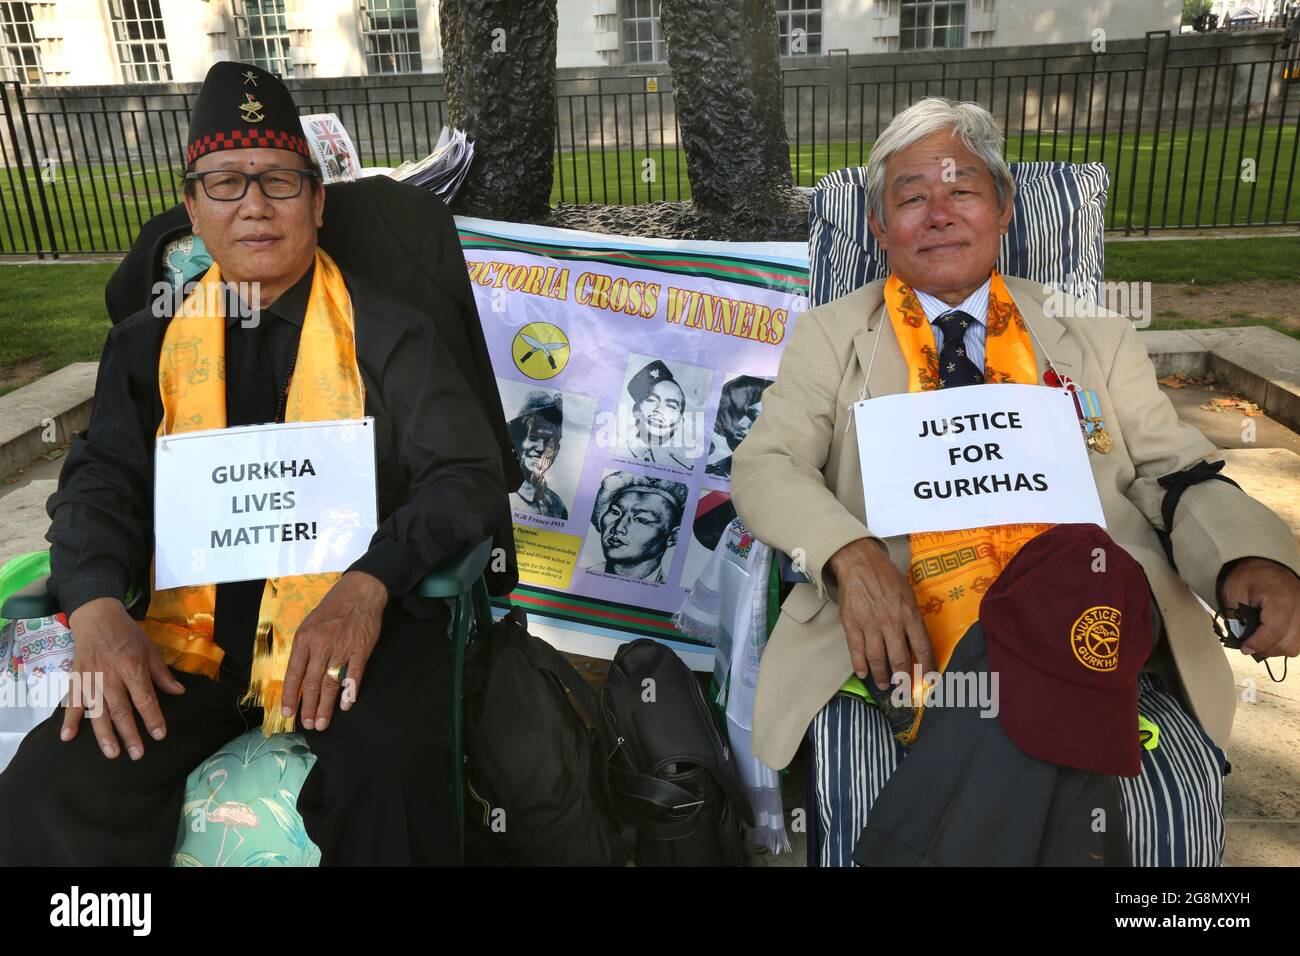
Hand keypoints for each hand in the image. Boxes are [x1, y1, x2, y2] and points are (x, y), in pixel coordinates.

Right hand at [63, 597, 185, 759]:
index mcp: (133, 667)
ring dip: (103, 734)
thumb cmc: (127, 634)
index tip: (160, 735)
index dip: (152, 717)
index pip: (145, 698)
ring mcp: (92, 679)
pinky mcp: (77, 679)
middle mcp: (111, 676)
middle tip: (137, 754)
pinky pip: (72, 702)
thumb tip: (178, 693)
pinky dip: (69, 720)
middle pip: (121, 710)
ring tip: (111, 753)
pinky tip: (68, 737)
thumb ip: (162, 674)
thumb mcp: (150, 649)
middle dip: (129, 734)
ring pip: (98, 711)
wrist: (97, 617)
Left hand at [280, 570, 387, 730]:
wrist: (359, 593)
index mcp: (305, 639)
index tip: (288, 713)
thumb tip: (298, 676)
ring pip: (331, 683)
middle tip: (308, 725)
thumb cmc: (331, 609)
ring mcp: (342, 649)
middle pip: (312, 683)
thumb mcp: (309, 624)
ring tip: (322, 723)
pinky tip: (345, 706)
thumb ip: (304, 649)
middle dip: (309, 707)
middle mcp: (321, 646)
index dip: (290, 696)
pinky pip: (354, 675)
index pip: (294, 673)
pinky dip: (349, 692)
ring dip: (326, 706)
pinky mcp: (361, 650)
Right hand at [827, 538, 935, 688]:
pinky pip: (856, 650)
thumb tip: (917, 643)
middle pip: (899, 658)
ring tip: (884, 685)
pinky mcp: (851, 624)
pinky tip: (863, 674)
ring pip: (877, 658)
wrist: (859, 563)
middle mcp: (891, 622)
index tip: (928, 680)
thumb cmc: (887, 577)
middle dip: (903, 678)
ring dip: (882, 676)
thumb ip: (913, 618)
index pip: (922, 648)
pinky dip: (859, 665)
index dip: (926, 668)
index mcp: (909, 614)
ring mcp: (870, 624)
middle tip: (904, 689)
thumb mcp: (908, 594)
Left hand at [1221, 557, 1299, 657]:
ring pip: (1296, 645)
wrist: (1268, 564)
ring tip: (1260, 642)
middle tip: (1249, 645)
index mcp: (1282, 599)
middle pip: (1288, 643)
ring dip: (1276, 648)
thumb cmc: (1250, 576)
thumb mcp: (1234, 591)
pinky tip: (1272, 638)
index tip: (1244, 648)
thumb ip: (1236, 616)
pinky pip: (1299, 639)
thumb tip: (1240, 638)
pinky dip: (1286, 643)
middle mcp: (1299, 608)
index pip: (1274, 631)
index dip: (1257, 644)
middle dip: (1266, 649)